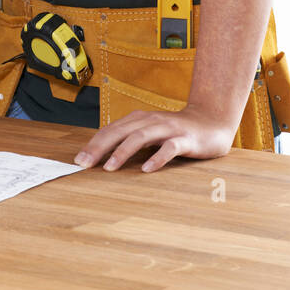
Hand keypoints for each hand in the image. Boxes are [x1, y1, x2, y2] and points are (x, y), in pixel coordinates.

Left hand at [73, 106, 236, 172]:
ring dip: (123, 152)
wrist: (211, 122)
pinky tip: (147, 169)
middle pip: (120, 132)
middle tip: (84, 164)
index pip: (111, 130)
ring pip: (141, 137)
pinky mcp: (185, 139)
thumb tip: (103, 156)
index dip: (93, 144)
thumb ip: (130, 141)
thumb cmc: (175, 132)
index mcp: (139, 120)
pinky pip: (169, 148)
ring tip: (109, 168)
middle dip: (99, 147)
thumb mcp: (150, 134)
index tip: (78, 160)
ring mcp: (168, 129)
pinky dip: (157, 158)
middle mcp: (150, 121)